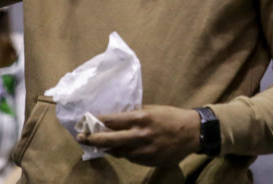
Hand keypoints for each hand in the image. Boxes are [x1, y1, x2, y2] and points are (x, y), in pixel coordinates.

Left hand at [77, 105, 200, 166]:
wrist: (191, 133)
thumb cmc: (170, 117)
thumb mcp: (151, 110)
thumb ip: (133, 116)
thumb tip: (114, 120)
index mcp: (140, 118)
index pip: (111, 120)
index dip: (96, 121)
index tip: (85, 121)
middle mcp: (140, 135)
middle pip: (109, 140)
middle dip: (92, 139)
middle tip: (81, 138)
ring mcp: (144, 151)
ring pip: (117, 151)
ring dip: (106, 148)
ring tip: (97, 145)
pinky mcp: (148, 161)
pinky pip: (130, 157)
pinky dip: (123, 153)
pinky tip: (119, 149)